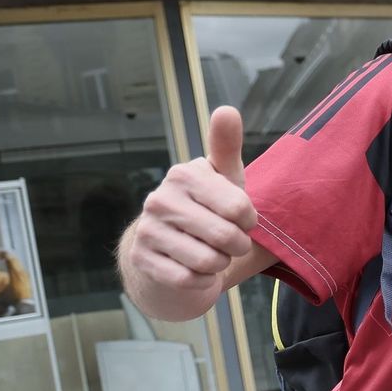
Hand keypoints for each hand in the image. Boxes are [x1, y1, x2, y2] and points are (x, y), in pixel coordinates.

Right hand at [121, 106, 258, 319]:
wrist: (169, 249)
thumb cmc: (207, 208)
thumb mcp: (222, 177)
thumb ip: (226, 146)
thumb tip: (226, 109)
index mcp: (183, 175)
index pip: (240, 208)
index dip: (250, 221)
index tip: (242, 218)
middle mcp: (159, 200)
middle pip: (227, 237)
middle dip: (237, 246)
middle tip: (229, 242)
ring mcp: (147, 231)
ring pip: (209, 262)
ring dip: (221, 264)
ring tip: (212, 253)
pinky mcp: (142, 262)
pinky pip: (191, 280)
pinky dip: (203, 281)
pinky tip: (196, 269)